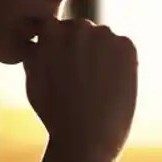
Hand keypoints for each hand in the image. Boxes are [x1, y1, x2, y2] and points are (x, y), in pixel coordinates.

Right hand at [24, 18, 136, 160]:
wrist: (86, 135)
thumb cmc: (55, 112)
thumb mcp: (34, 78)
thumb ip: (36, 52)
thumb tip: (38, 39)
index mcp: (49, 31)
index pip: (56, 27)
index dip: (61, 49)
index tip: (64, 70)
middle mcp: (77, 27)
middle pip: (81, 29)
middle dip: (82, 48)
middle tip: (82, 78)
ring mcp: (104, 35)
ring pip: (104, 38)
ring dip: (102, 53)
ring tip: (96, 83)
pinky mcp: (127, 46)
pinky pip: (124, 46)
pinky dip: (121, 61)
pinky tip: (112, 83)